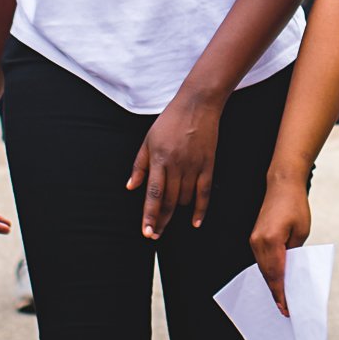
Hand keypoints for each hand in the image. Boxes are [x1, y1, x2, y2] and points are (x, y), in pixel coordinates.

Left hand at [128, 95, 221, 239]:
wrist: (198, 104)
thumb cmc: (170, 120)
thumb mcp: (148, 140)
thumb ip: (139, 165)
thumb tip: (130, 187)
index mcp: (159, 159)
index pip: (153, 194)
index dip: (149, 215)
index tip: (147, 232)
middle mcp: (176, 165)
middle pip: (168, 201)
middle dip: (160, 221)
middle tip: (155, 235)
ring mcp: (194, 166)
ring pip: (184, 198)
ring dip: (176, 211)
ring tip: (167, 219)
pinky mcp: (208, 165)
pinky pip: (205, 192)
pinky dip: (201, 209)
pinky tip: (196, 222)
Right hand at [249, 169, 313, 317]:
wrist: (282, 184)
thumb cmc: (295, 204)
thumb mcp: (302, 231)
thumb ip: (295, 253)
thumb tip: (292, 270)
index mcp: (271, 241)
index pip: (276, 275)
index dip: (280, 294)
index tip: (285, 308)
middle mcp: (258, 242)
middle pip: (267, 275)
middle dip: (276, 292)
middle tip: (285, 309)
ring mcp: (254, 240)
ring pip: (263, 269)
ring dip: (272, 283)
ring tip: (282, 298)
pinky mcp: (255, 238)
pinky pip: (261, 260)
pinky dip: (269, 271)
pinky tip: (277, 279)